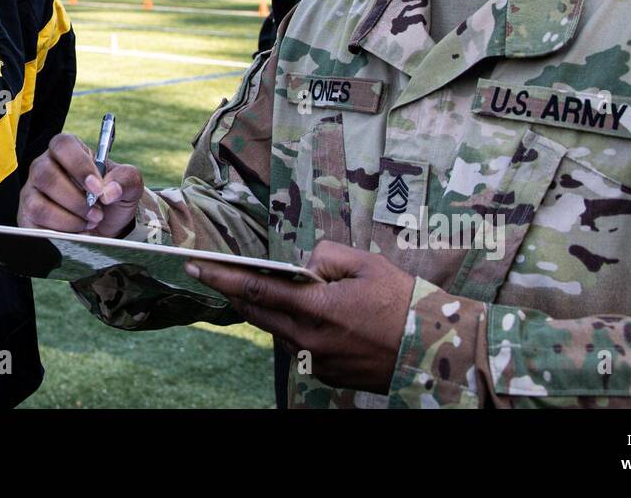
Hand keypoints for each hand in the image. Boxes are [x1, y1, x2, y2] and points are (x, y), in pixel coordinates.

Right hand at [19, 133, 144, 237]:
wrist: (107, 225)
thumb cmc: (112, 197)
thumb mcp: (128, 184)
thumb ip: (126, 179)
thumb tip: (110, 191)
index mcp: (67, 150)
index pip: (62, 145)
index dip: (79, 165)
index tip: (97, 188)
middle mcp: (44, 166)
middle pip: (45, 175)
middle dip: (75, 200)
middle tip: (97, 212)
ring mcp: (32, 191)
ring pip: (38, 204)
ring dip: (68, 219)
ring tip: (90, 222)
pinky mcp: (27, 216)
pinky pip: (35, 225)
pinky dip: (60, 232)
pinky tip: (77, 232)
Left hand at [187, 240, 415, 392]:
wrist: (434, 351)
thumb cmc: (404, 303)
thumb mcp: (367, 264)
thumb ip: (326, 257)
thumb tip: (302, 263)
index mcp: (317, 308)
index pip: (256, 290)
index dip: (222, 277)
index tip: (195, 266)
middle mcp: (309, 339)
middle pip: (256, 313)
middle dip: (232, 291)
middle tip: (211, 273)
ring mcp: (315, 360)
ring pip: (276, 330)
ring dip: (266, 309)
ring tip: (262, 287)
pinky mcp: (324, 373)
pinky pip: (296, 344)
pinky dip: (292, 326)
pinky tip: (305, 312)